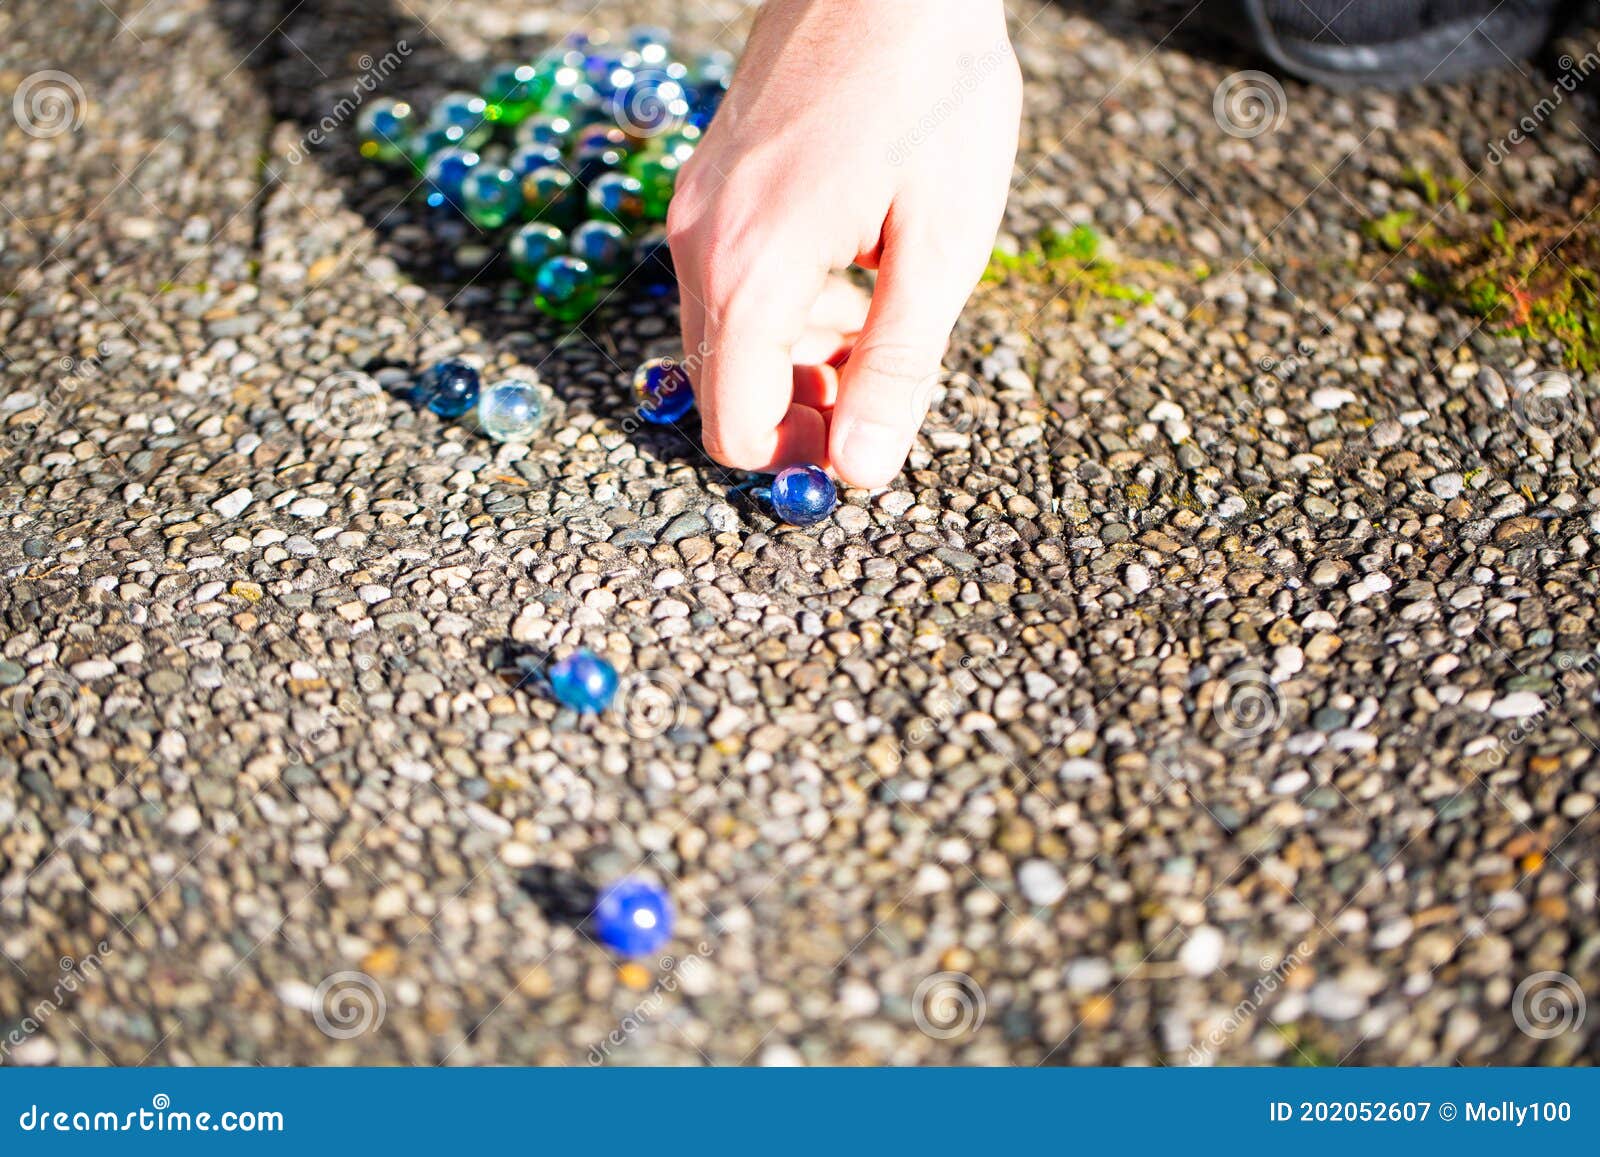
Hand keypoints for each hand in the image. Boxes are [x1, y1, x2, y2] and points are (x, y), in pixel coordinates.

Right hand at [667, 0, 1020, 487]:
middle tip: (886, 378)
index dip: (799, 457)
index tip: (863, 445)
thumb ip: (897, 367)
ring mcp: (696, 210)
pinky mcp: (708, 185)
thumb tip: (862, 471)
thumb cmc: (932, 91)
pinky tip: (854, 265)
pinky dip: (786, 305)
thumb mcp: (941, 246)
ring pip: (727, 338)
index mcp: (754, 272)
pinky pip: (729, 283)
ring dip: (800, 357)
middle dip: (802, 407)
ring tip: (884, 311)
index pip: (735, 428)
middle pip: (724, 389)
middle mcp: (700, 246)